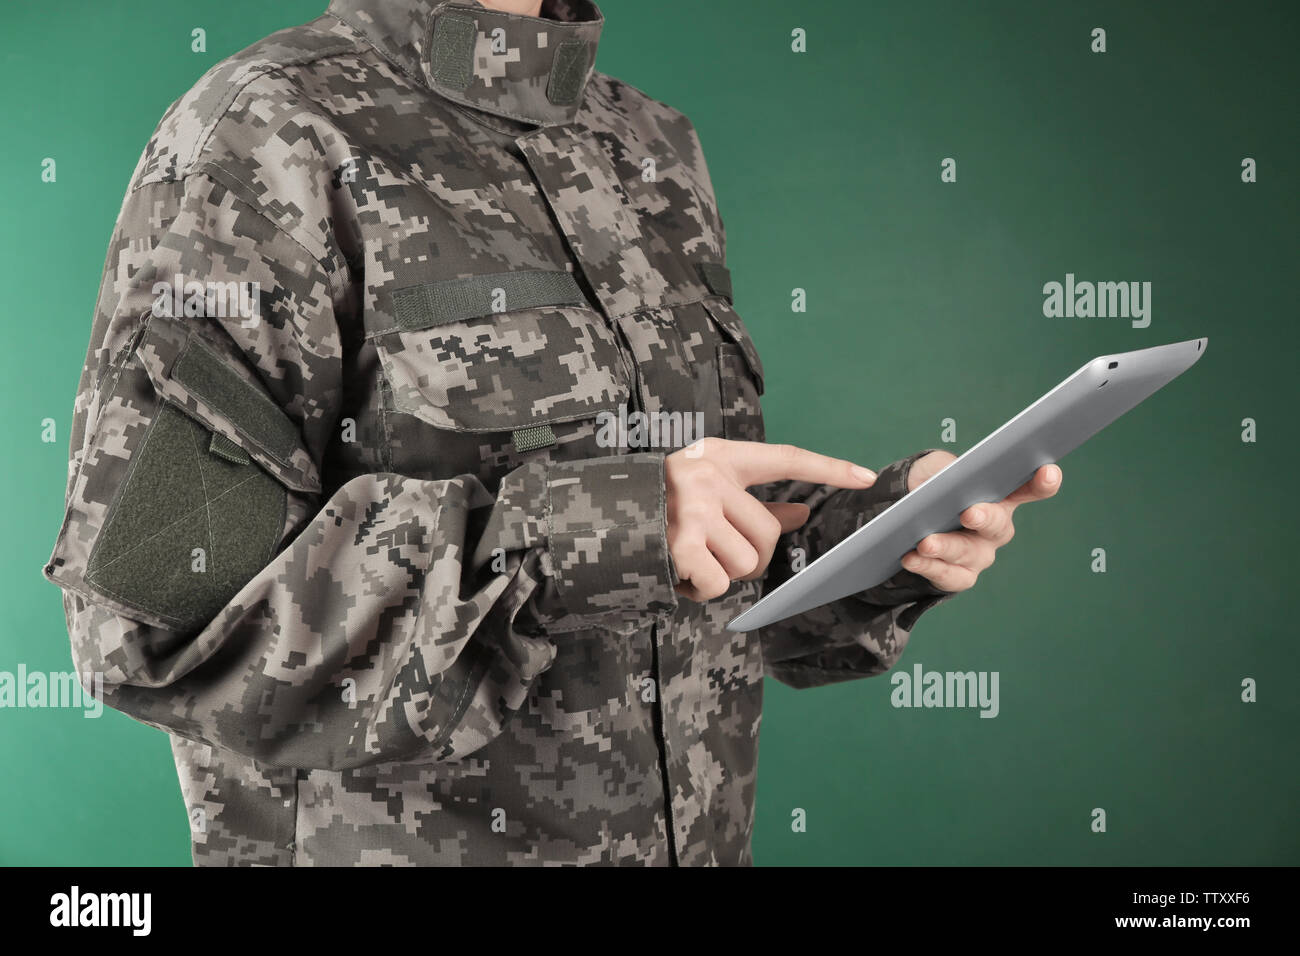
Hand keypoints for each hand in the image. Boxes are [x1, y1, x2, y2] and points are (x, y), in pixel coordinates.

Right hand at [665, 438, 877, 601]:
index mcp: (718, 456)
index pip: (784, 458)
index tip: (866, 478)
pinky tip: (680, 574)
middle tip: (714, 554)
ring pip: (748, 562)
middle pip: (768, 533)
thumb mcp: (704, 492)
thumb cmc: (655, 510)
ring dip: (723, 574)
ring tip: (691, 561)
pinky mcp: (680, 543)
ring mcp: (693, 509)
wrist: (592, 522)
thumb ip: (753, 503)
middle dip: (749, 556)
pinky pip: (720, 583)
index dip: (828, 469)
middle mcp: (707, 476)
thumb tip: (801, 512)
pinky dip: (703, 590)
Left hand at [898, 450, 1061, 592]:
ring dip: (946, 547)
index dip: (1042, 482)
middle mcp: (997, 528)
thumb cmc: (929, 487)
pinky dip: (928, 567)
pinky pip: (948, 576)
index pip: (1028, 488)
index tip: (1048, 471)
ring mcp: (981, 555)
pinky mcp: (960, 576)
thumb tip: (945, 479)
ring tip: (925, 542)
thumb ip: (944, 469)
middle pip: (998, 525)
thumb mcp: (934, 469)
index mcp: (999, 496)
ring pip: (968, 553)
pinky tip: (910, 559)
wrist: (903, 520)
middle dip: (985, 518)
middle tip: (969, 513)